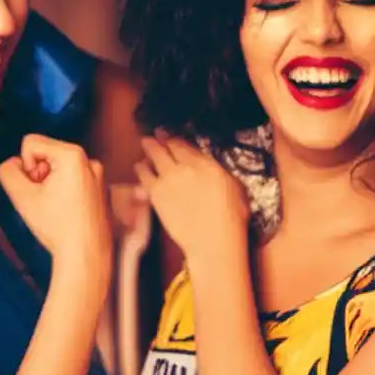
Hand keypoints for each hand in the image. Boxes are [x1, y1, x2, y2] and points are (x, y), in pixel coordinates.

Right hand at [0, 134, 112, 268]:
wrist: (86, 254)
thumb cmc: (57, 226)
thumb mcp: (21, 196)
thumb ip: (8, 172)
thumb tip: (14, 163)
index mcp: (73, 155)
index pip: (31, 143)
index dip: (25, 167)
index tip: (36, 189)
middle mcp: (90, 160)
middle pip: (46, 155)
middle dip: (39, 175)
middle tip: (45, 201)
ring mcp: (98, 175)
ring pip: (59, 169)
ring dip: (51, 184)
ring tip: (56, 208)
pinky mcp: (101, 189)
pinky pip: (73, 180)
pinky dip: (65, 192)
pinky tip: (67, 213)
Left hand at [134, 130, 249, 262]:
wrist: (212, 240)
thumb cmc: (230, 219)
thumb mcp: (234, 188)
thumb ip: (218, 173)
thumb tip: (210, 169)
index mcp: (207, 165)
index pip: (186, 145)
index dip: (176, 138)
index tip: (172, 135)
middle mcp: (186, 167)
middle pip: (167, 146)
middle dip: (160, 139)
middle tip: (155, 135)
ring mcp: (169, 178)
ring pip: (153, 155)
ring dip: (149, 149)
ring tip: (146, 146)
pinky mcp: (156, 194)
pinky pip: (144, 175)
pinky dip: (141, 169)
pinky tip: (140, 167)